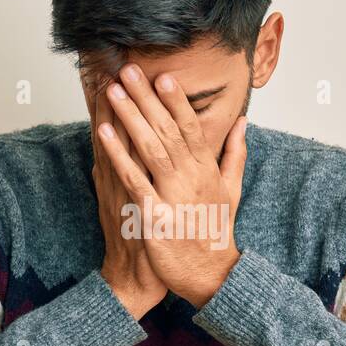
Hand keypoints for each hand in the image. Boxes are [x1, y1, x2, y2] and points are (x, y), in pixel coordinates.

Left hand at [96, 64, 246, 307]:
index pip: (191, 127)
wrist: (208, 275)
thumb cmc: (214, 231)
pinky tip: (104, 133)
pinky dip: (118, 154)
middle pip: (167, 130)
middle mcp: (192, 178)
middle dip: (147, 98)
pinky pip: (133, 179)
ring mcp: (173, 196)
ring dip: (130, 117)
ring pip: (150, 148)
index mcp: (207, 170)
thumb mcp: (232, 190)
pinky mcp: (154, 215)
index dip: (176, 101)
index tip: (163, 76)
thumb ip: (235, 153)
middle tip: (129, 70)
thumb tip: (241, 122)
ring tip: (113, 92)